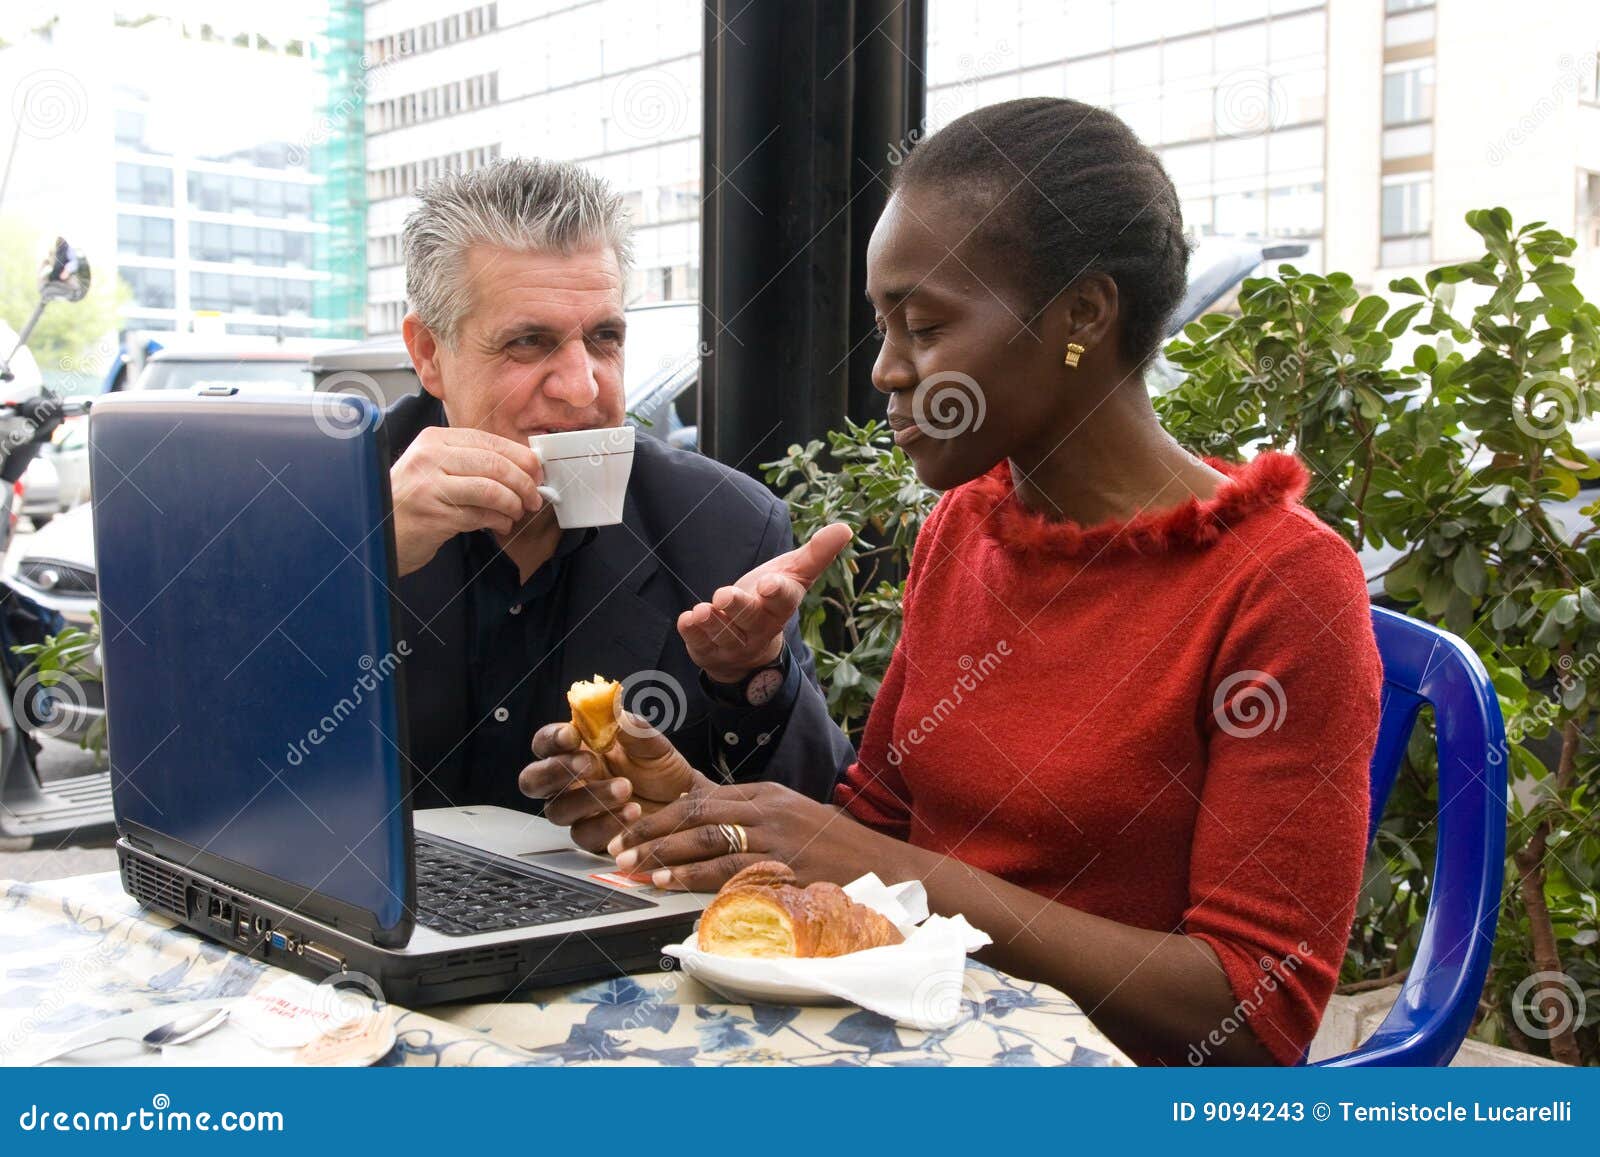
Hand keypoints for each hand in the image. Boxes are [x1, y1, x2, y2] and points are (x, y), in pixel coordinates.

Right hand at [389, 426, 546, 575]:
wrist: (380, 533)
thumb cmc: (414, 501)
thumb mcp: (437, 469)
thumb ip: (472, 462)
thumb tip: (523, 465)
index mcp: (434, 440)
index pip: (488, 441)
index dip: (520, 457)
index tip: (537, 471)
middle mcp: (429, 458)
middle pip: (494, 464)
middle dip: (523, 482)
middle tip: (534, 497)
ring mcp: (430, 486)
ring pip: (491, 490)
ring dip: (513, 504)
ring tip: (517, 512)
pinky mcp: (434, 515)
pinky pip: (481, 515)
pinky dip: (499, 521)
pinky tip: (501, 524)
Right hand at [518, 714, 712, 854]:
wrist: (684, 800)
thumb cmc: (659, 767)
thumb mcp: (651, 743)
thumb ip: (630, 727)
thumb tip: (611, 706)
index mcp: (576, 750)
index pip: (545, 743)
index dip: (551, 739)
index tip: (572, 735)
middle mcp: (569, 781)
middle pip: (533, 781)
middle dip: (555, 771)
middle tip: (588, 764)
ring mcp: (578, 811)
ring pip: (558, 810)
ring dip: (589, 798)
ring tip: (625, 788)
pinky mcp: (593, 836)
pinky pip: (585, 835)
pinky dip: (607, 823)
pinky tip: (632, 812)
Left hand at [605, 781, 881, 891]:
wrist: (880, 866)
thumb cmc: (831, 845)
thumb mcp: (789, 816)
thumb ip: (746, 815)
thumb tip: (698, 817)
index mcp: (764, 795)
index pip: (700, 797)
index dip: (659, 813)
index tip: (629, 827)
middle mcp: (767, 811)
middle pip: (696, 814)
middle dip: (651, 830)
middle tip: (619, 847)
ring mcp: (776, 839)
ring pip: (708, 840)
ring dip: (666, 855)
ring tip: (637, 867)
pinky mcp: (783, 868)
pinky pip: (731, 871)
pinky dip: (695, 878)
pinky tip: (672, 884)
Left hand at [678, 522, 852, 683]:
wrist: (750, 651)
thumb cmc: (771, 602)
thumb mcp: (793, 576)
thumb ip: (816, 554)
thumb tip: (845, 528)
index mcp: (780, 608)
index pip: (784, 601)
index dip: (777, 592)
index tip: (770, 583)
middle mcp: (758, 628)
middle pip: (750, 619)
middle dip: (739, 607)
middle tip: (725, 594)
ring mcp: (733, 643)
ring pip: (724, 634)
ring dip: (713, 621)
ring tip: (703, 609)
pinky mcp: (707, 650)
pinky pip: (699, 643)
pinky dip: (693, 632)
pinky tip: (687, 619)